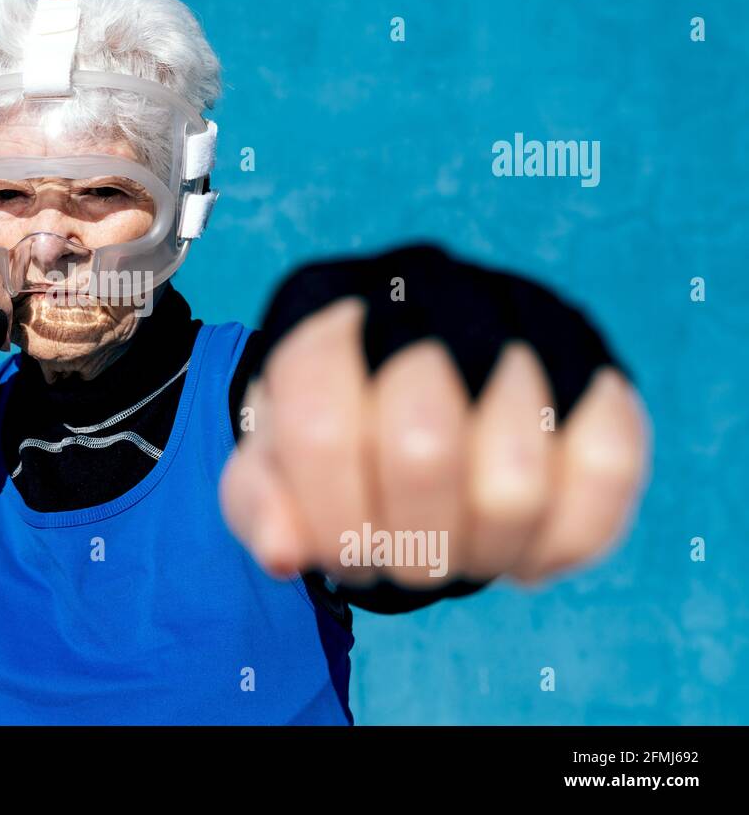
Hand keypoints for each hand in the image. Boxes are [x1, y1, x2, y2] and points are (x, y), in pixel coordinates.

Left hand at [220, 297, 650, 588]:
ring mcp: (519, 332)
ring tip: (456, 550)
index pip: (321, 427)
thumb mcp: (272, 459)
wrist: (411, 379)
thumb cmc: (334, 432)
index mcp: (327, 321)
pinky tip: (520, 550)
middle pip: (423, 453)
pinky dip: (557, 544)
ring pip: (514, 482)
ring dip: (478, 553)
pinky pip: (608, 474)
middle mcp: (426, 305)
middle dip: (407, 545)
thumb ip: (259, 499)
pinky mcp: (598, 375)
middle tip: (402, 560)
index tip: (336, 551)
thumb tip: (284, 550)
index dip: (331, 519)